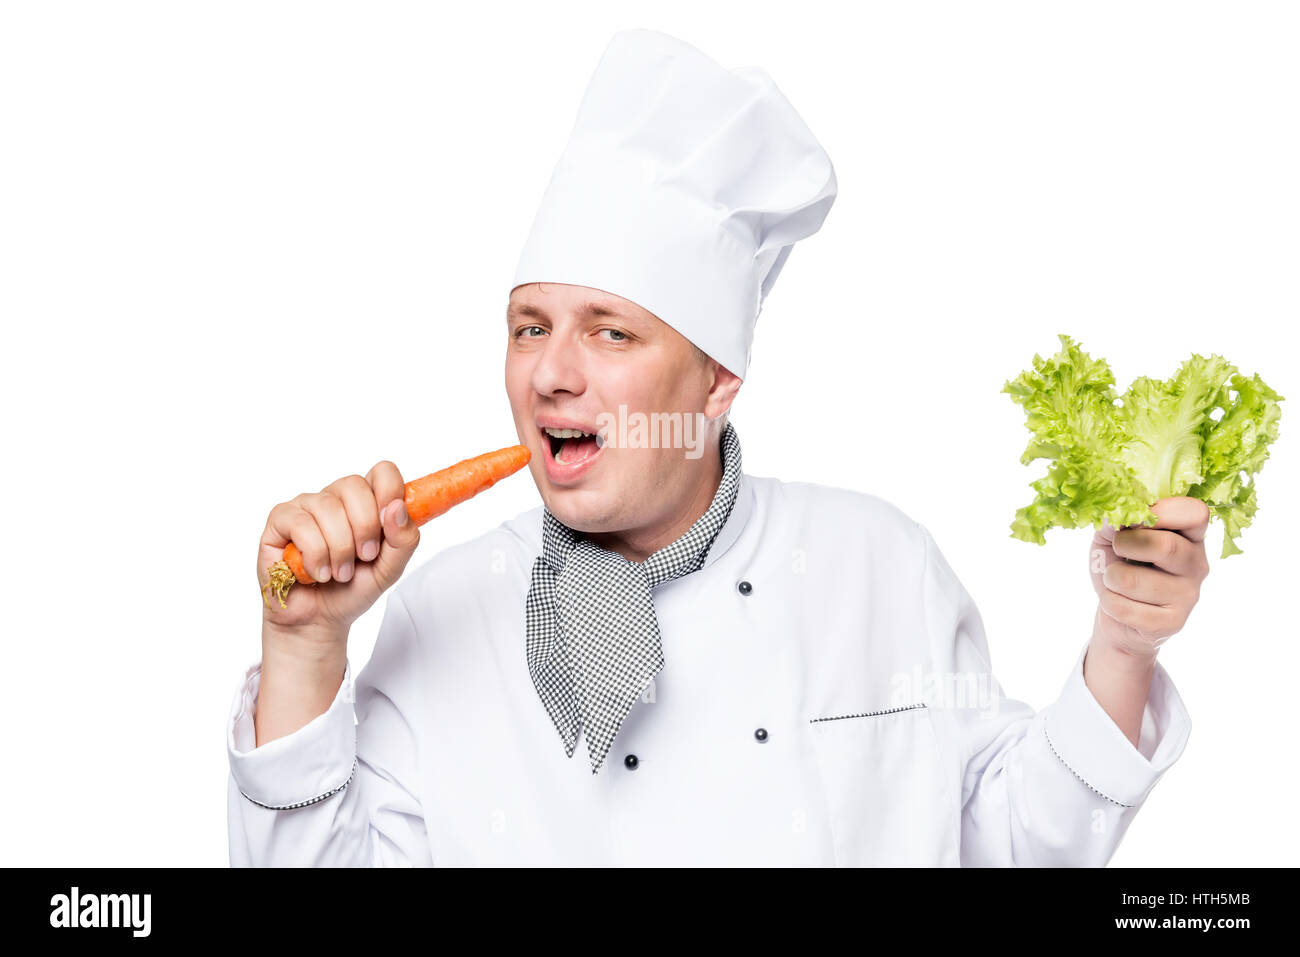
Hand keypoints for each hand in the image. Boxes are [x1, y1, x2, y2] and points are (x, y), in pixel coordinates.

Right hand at [258, 460, 420, 640]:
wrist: (318, 619)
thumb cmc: (353, 589)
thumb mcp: (390, 569)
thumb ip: (404, 539)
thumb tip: (398, 507)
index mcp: (366, 502)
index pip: (382, 472)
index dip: (390, 491)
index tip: (390, 520)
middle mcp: (335, 497)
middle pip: (354, 486)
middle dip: (364, 528)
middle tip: (364, 557)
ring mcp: (306, 505)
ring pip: (328, 508)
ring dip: (339, 549)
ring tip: (340, 573)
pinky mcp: (280, 519)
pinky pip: (301, 524)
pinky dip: (315, 555)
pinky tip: (317, 573)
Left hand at [1088, 497, 1210, 657]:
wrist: (1116, 613)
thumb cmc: (1119, 565)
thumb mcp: (1112, 536)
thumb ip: (1114, 521)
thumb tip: (1111, 514)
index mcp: (1189, 535)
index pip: (1194, 513)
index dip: (1161, 510)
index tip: (1132, 518)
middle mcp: (1196, 564)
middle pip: (1165, 546)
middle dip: (1126, 544)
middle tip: (1117, 548)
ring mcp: (1188, 595)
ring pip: (1134, 581)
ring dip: (1111, 577)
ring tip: (1113, 578)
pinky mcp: (1172, 622)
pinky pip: (1125, 608)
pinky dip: (1108, 601)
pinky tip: (1117, 600)